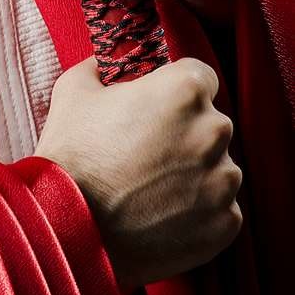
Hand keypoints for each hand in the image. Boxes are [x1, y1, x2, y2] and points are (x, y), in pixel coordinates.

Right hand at [35, 55, 241, 289]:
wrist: (69, 228)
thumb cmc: (71, 154)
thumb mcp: (74, 89)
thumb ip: (100, 68)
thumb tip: (106, 65)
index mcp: (184, 90)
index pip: (200, 76)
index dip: (175, 88)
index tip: (157, 106)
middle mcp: (213, 131)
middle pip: (210, 122)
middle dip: (185, 131)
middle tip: (146, 150)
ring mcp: (223, 181)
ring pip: (218, 166)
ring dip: (194, 172)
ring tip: (152, 186)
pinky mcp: (225, 224)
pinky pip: (220, 208)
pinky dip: (198, 210)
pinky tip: (161, 212)